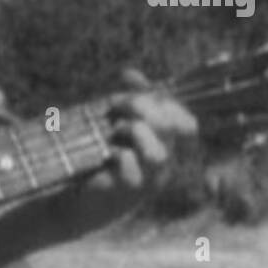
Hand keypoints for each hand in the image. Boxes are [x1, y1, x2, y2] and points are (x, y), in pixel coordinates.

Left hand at [78, 70, 196, 214]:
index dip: (163, 102)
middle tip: (117, 108)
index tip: (131, 92)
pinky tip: (109, 153)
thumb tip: (131, 73)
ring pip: (158, 154)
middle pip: (172, 128)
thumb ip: (128, 99)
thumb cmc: (104, 155)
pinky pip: (132, 170)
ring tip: (116, 130)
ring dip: (135, 134)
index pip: (184, 119)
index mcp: (165, 142)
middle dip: (144, 109)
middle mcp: (163, 161)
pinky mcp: (128, 191)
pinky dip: (119, 155)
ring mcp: (149, 178)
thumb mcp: (115, 122)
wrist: (83, 194)